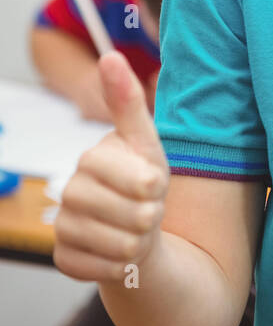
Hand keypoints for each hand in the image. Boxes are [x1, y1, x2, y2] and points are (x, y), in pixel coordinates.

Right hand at [53, 50, 170, 282]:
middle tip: (148, 212)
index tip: (154, 184)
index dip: (156, 188)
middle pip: (135, 217)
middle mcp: (70, 191)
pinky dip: (121, 267)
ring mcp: (64, 226)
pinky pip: (105, 270)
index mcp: (92, 159)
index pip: (140, 182)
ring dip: (140, 243)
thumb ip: (129, 102)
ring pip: (122, 246)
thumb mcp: (146, 142)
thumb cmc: (142, 182)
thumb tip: (110, 55)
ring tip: (136, 231)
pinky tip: (118, 253)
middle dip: (152, 218)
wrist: (133, 229)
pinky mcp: (64, 258)